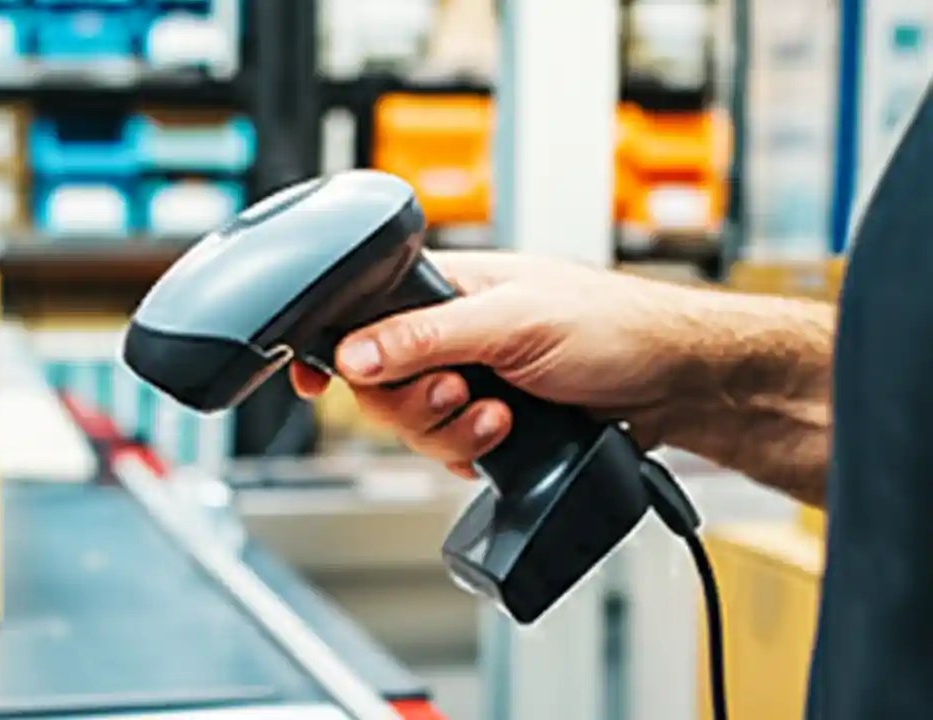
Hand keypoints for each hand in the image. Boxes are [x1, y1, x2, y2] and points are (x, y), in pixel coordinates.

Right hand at [290, 251, 714, 478]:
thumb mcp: (512, 322)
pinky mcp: (487, 421)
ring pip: (411, 424)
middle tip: (458, 392)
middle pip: (378, 383)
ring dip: (451, 431)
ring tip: (499, 416)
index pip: (362, 312)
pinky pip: (446, 450)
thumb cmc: (614, 326)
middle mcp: (449, 332)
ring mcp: (468, 379)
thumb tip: (354, 351)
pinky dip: (471, 453)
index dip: (332, 346)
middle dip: (416, 402)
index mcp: (446, 285)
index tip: (313, 377)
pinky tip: (508, 438)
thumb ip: (427, 335)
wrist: (673, 385)